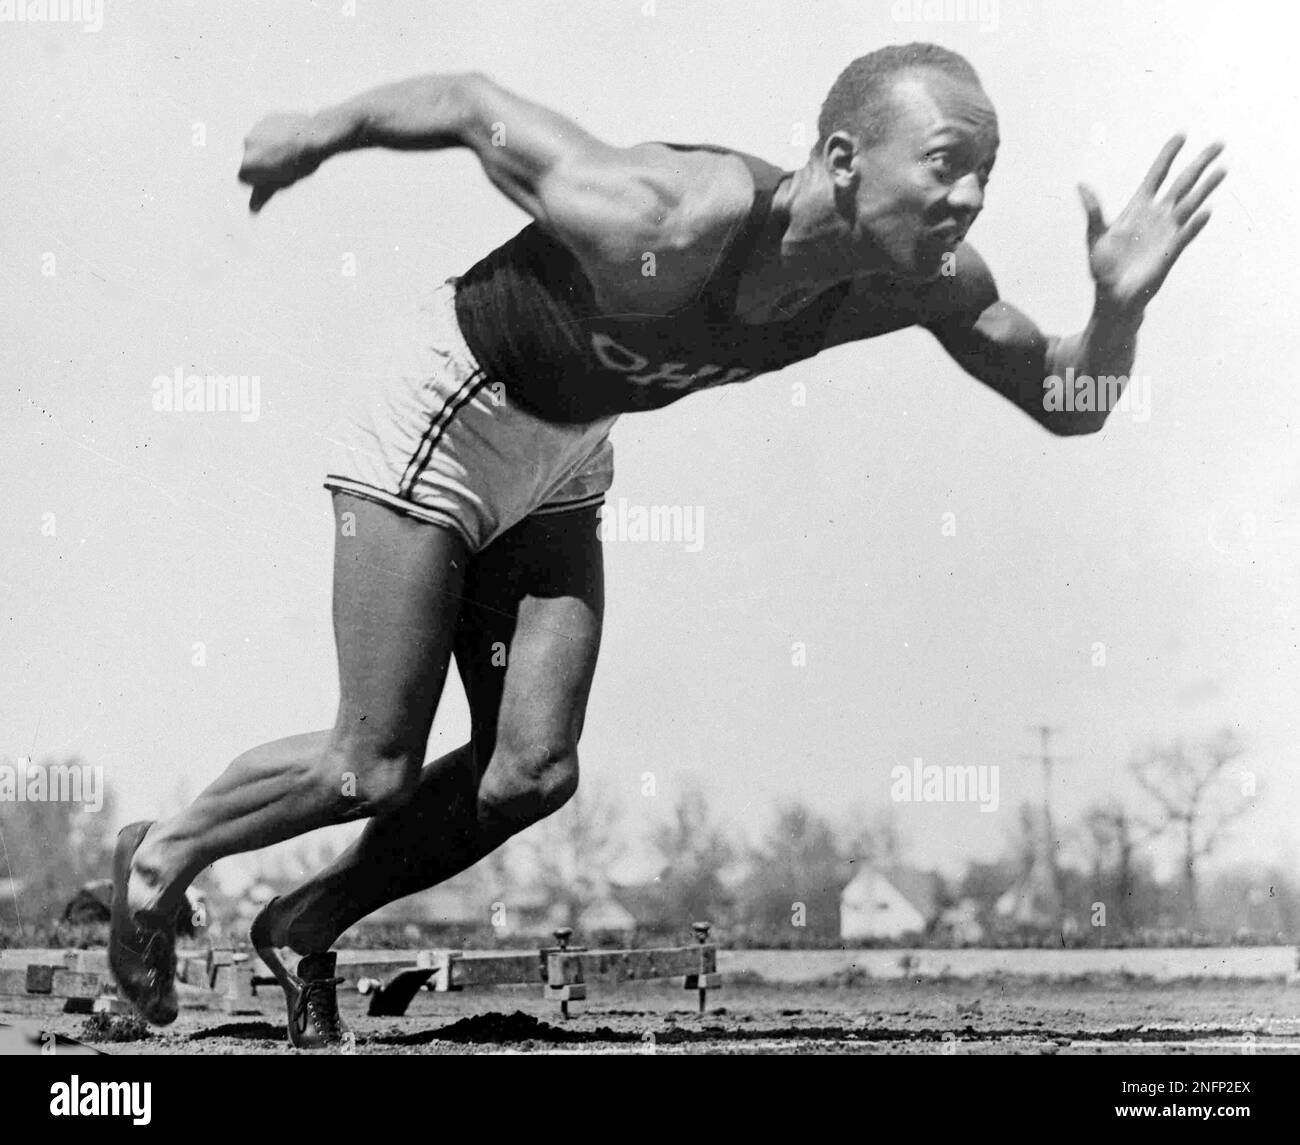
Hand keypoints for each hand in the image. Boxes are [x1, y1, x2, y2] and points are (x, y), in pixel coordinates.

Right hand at [238, 112, 325, 212]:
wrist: (316, 137)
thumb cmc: (300, 163)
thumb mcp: (282, 182)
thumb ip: (263, 194)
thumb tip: (253, 209)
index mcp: (248, 164)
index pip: (245, 177)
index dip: (260, 179)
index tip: (275, 177)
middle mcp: (246, 144)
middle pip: (251, 159)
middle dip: (264, 163)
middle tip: (285, 164)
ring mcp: (256, 128)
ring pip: (259, 144)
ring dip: (269, 148)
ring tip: (290, 151)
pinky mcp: (266, 117)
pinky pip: (267, 130)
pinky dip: (275, 135)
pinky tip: (291, 138)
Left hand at [1078, 134, 1225, 313]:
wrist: (1112, 297)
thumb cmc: (1104, 268)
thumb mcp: (1095, 236)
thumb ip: (1093, 211)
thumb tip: (1081, 185)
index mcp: (1137, 208)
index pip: (1156, 175)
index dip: (1167, 155)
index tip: (1181, 135)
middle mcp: (1156, 216)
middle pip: (1182, 183)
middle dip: (1199, 164)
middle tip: (1219, 144)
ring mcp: (1166, 232)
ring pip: (1190, 204)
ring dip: (1205, 188)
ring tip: (1222, 169)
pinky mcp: (1170, 252)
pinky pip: (1185, 235)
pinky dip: (1194, 224)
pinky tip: (1205, 211)